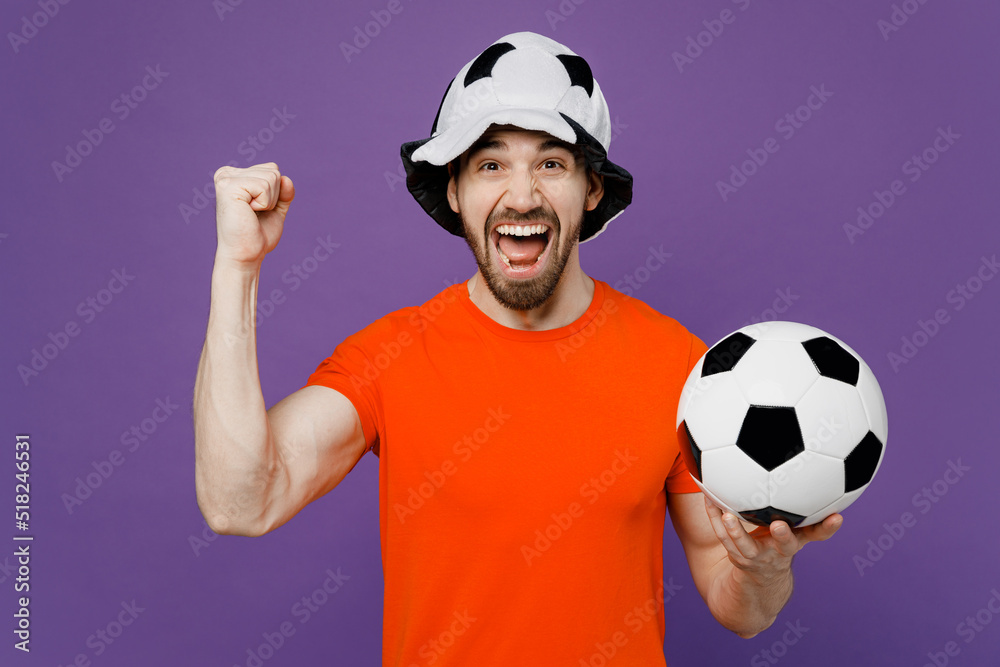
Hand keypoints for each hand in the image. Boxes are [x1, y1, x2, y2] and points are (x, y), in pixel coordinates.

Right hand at [213, 162, 294, 268]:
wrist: (245, 255)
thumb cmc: (257, 235)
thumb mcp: (275, 209)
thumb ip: (283, 192)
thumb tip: (286, 179)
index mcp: (235, 175)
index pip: (272, 169)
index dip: (275, 193)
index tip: (257, 209)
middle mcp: (227, 173)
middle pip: (273, 170)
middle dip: (273, 196)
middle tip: (254, 214)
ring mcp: (226, 179)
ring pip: (271, 177)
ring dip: (268, 201)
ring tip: (251, 214)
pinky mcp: (228, 187)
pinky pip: (264, 186)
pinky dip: (264, 204)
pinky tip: (248, 213)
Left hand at [704, 495, 841, 583]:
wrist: (760, 579)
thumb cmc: (778, 541)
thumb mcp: (793, 526)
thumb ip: (800, 503)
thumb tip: (802, 461)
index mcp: (797, 539)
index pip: (817, 534)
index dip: (828, 527)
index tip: (838, 517)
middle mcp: (780, 550)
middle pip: (786, 545)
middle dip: (784, 536)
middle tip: (779, 526)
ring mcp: (759, 556)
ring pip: (747, 546)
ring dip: (737, 532)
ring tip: (729, 516)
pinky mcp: (738, 557)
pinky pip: (724, 538)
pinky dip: (715, 519)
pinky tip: (707, 500)